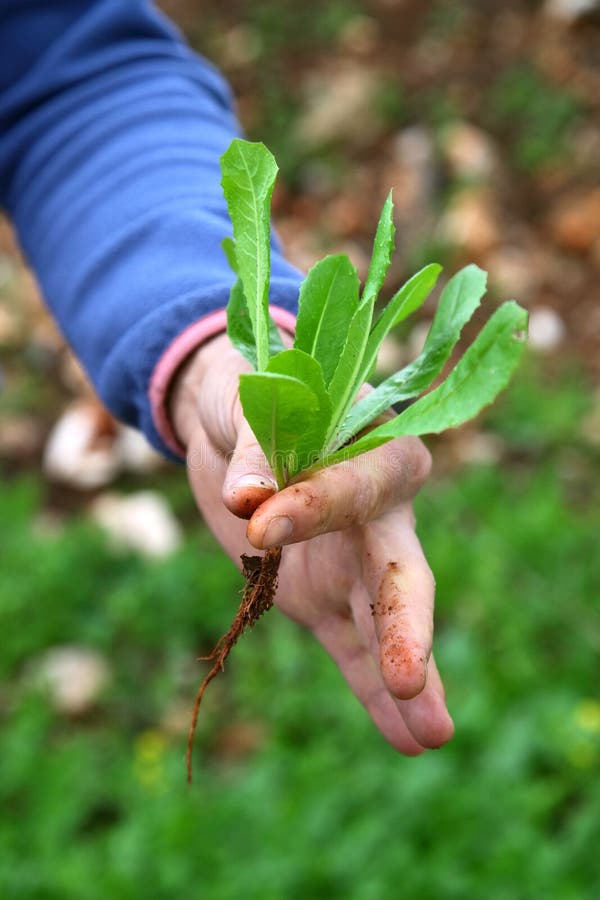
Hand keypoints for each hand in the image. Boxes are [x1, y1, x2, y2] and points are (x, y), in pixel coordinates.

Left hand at [171, 332, 453, 752]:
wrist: (230, 420)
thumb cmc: (248, 390)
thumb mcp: (244, 395)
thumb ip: (254, 441)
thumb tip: (248, 498)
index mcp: (373, 445)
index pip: (363, 483)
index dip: (321, 504)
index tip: (261, 524)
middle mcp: (378, 510)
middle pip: (402, 569)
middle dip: (405, 623)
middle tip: (405, 677)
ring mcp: (353, 559)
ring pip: (384, 620)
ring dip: (404, 675)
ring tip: (432, 737)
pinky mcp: (319, 594)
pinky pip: (348, 646)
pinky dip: (370, 690)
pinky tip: (406, 739)